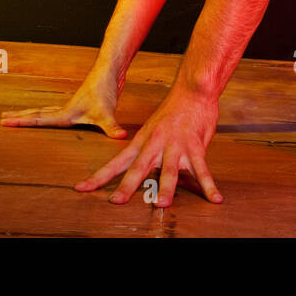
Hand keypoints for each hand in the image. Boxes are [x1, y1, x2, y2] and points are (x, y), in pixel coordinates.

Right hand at [0, 74, 126, 138]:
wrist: (109, 72)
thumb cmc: (105, 91)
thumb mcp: (108, 113)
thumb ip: (112, 127)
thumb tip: (121, 136)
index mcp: (66, 113)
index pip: (39, 119)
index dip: (21, 122)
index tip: (4, 122)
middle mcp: (64, 109)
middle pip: (36, 114)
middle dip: (19, 117)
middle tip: (1, 118)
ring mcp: (69, 106)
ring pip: (43, 111)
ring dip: (28, 114)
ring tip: (13, 115)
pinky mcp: (76, 105)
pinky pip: (52, 112)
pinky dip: (42, 114)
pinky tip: (42, 116)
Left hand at [75, 86, 222, 205]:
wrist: (192, 91)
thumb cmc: (172, 113)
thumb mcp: (152, 132)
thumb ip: (147, 154)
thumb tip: (141, 175)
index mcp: (141, 142)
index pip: (116, 162)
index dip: (99, 177)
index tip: (81, 189)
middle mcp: (155, 144)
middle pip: (138, 168)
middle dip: (127, 186)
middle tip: (116, 201)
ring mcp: (175, 145)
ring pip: (170, 170)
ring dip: (167, 187)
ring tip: (163, 204)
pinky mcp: (195, 146)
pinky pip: (203, 169)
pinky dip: (209, 185)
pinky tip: (214, 198)